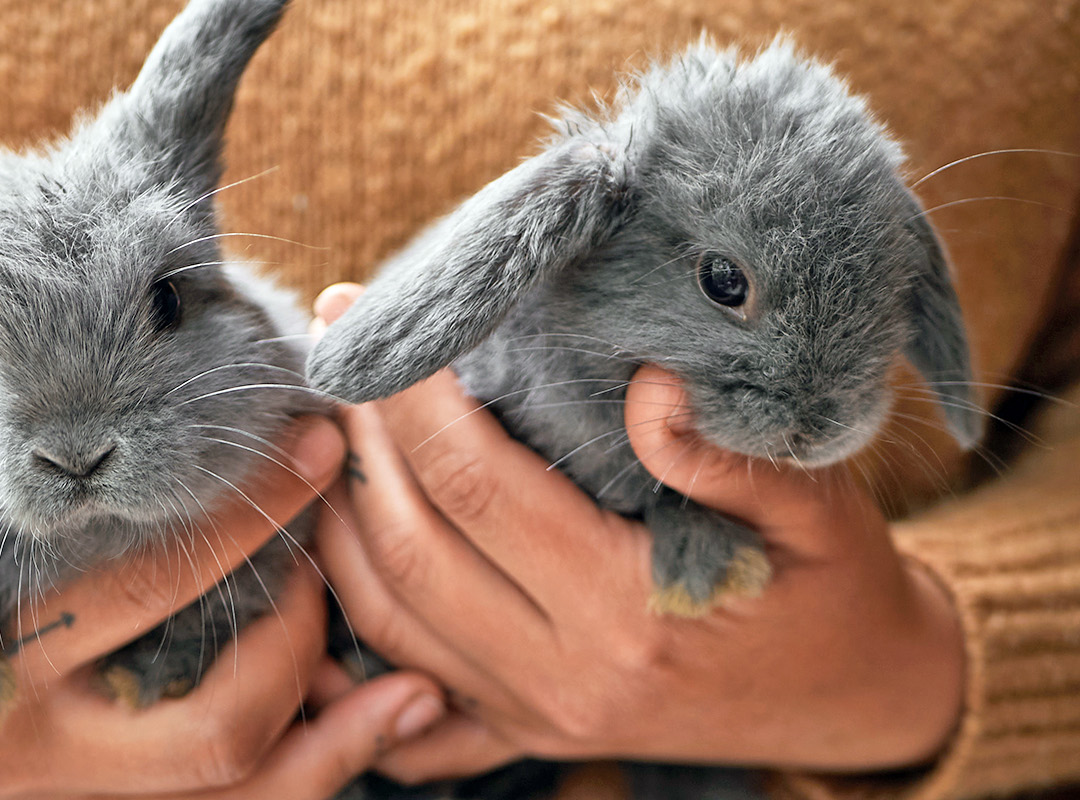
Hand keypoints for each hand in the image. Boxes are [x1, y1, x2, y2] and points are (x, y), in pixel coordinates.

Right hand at [0, 416, 444, 798]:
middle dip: (303, 630)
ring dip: (338, 742)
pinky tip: (373, 722)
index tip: (315, 442)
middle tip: (335, 543)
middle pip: (213, 725)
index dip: (242, 513)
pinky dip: (307, 772)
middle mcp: (30, 756)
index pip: (139, 586)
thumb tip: (149, 325)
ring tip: (415, 678)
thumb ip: (10, 435)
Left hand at [310, 284, 964, 782]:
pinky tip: (335, 544)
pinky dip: (352, 611)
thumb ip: (733, 459)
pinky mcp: (521, 729)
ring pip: (384, 616)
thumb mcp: (823, 517)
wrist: (856, 705)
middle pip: (409, 547)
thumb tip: (649, 387)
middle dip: (361, 435)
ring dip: (339, 514)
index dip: (414, 396)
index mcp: (629, 614)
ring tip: (330, 420)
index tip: (379, 314)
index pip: (478, 487)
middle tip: (341, 343)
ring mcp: (533, 714)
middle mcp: (562, 677)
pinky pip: (402, 678)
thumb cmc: (835, 592)